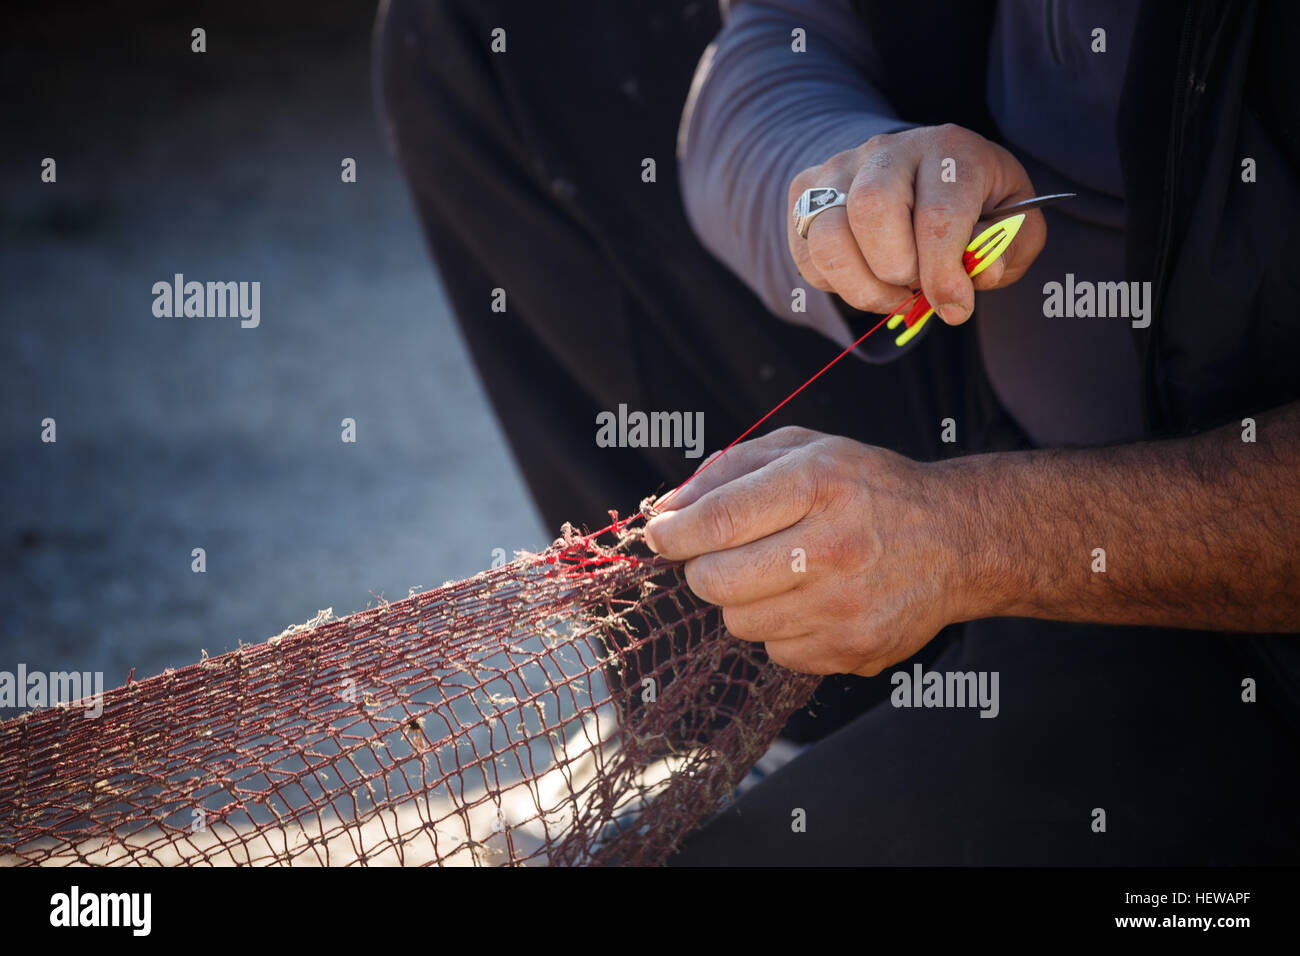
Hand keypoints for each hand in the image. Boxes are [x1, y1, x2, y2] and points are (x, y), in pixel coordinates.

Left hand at [643, 427, 971, 675]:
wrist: (957, 540)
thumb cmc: (867, 489)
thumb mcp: (805, 452)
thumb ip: (729, 471)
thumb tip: (665, 510)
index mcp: (819, 484)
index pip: (719, 519)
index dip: (674, 533)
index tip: (661, 535)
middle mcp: (835, 546)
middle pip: (717, 581)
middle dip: (702, 570)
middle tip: (719, 557)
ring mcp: (847, 606)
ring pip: (740, 622)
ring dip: (743, 600)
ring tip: (779, 574)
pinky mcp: (856, 649)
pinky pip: (776, 651)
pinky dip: (780, 629)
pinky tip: (811, 601)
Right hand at [787, 123, 1045, 323]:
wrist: (918, 172)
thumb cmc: (971, 204)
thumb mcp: (1011, 219)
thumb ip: (1009, 246)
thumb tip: (980, 274)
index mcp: (948, 149)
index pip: (937, 214)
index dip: (943, 274)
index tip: (956, 306)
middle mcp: (887, 150)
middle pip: (872, 211)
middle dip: (897, 270)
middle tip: (918, 285)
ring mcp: (838, 169)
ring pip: (828, 237)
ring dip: (863, 287)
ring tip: (893, 293)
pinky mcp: (805, 193)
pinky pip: (807, 255)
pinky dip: (837, 284)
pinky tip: (867, 279)